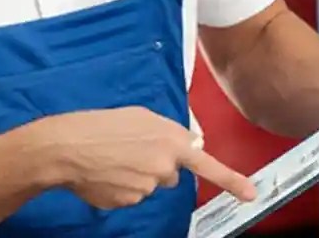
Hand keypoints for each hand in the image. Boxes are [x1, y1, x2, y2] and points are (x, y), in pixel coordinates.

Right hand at [30, 107, 256, 208]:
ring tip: (113, 157)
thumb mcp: (142, 115)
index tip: (251, 194)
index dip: (232, 180)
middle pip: (172, 173)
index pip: (208, 164)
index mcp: (171, 141)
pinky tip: (106, 172)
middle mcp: (164, 167)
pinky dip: (121, 187)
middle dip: (158, 164)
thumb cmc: (101, 124)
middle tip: (130, 148)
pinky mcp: (128, 202)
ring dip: (138, 174)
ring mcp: (146, 188)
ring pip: (151, 185)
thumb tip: (186, 144)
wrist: (67, 147)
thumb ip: (169, 130)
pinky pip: (132, 196)